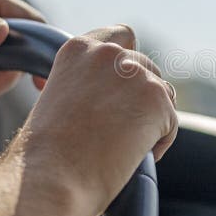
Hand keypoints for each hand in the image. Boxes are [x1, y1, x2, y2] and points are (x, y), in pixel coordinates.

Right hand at [17, 25, 177, 215]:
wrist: (52, 179)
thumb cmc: (46, 155)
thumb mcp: (58, 100)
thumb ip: (85, 84)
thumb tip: (111, 94)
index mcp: (78, 49)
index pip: (121, 36)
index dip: (127, 61)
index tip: (122, 84)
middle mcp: (109, 54)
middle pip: (146, 67)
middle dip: (140, 96)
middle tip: (121, 130)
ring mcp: (136, 75)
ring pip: (163, 94)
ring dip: (151, 118)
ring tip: (122, 147)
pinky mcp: (157, 100)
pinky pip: (170, 123)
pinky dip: (158, 143)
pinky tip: (130, 158)